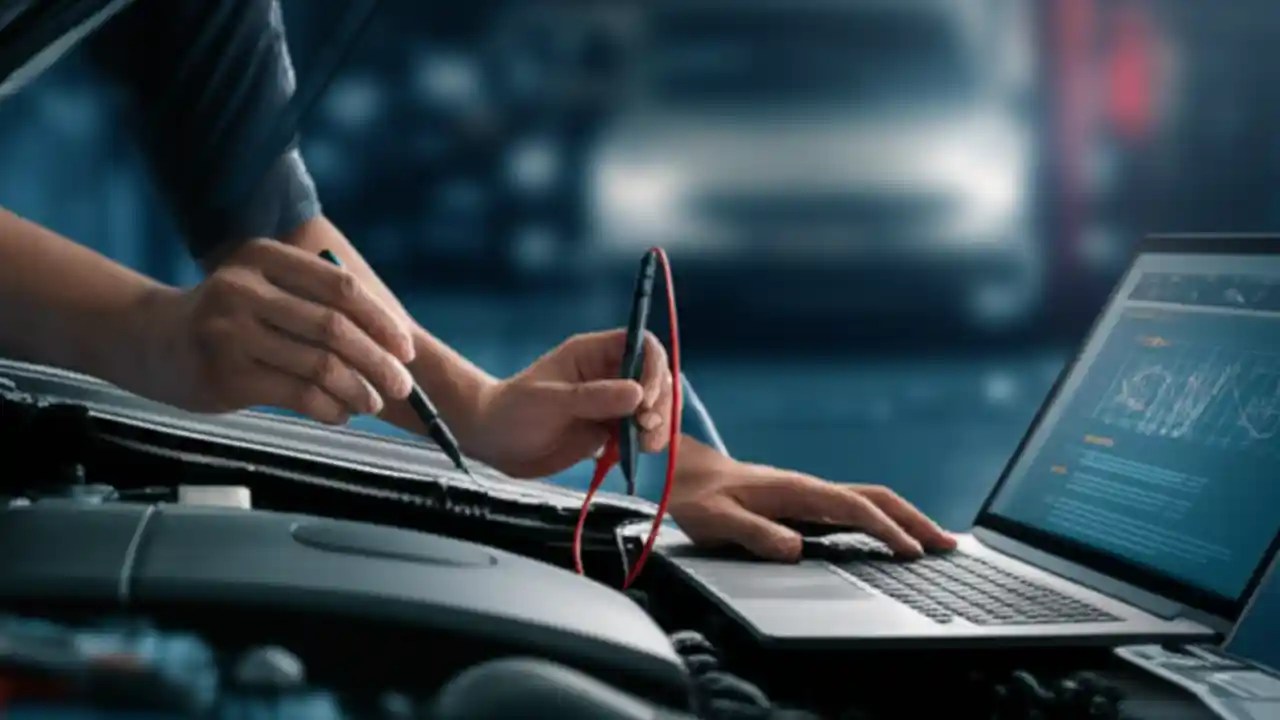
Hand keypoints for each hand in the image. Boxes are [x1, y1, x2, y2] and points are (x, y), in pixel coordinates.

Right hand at [134, 239, 417, 423]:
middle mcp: (243, 289)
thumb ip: (314, 300)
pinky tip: (340, 413)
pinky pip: (296, 395)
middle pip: (334, 328)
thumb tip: (389, 339)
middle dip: (378, 361)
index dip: (381, 320)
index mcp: (263, 258)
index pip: (340, 287)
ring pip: (319, 365)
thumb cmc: (227, 316)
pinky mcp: (224, 375)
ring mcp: (230, 332)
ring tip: (373, 402)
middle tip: (401, 385)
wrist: (149, 339)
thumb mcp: (263, 287)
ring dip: (357, 390)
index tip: (406, 348)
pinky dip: (329, 408)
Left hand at [465, 329, 673, 477]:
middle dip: (661, 403)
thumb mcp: (550, 402)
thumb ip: (593, 398)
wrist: (493, 442)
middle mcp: (608, 375)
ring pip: (654, 408)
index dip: (654, 368)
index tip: (646, 399)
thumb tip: (638, 394)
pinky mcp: (609, 431)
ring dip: (658, 427)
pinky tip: (630, 457)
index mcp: (593, 354)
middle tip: (647, 429)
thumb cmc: (512, 411)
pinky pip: (640, 433)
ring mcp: (611, 404)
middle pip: (656, 379)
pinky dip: (644, 444)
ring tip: (644, 447)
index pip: (642, 346)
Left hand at [669, 438, 956, 561]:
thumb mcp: (718, 519)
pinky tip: (894, 539)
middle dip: (914, 519)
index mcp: (796, 491)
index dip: (885, 529)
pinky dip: (884, 522)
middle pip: (876, 498)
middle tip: (948, 546)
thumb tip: (795, 550)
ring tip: (936, 543)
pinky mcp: (807, 505)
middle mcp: (811, 490)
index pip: (853, 508)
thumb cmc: (699, 497)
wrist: (684, 473)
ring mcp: (811, 496)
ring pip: (870, 502)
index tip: (911, 550)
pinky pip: (855, 511)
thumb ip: (754, 534)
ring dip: (905, 519)